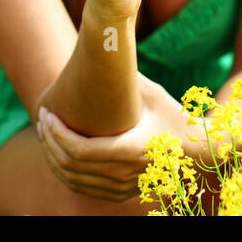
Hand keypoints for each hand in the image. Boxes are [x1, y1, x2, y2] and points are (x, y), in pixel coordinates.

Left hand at [35, 74, 198, 203]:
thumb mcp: (153, 94)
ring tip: (46, 135)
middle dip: (49, 143)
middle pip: (71, 166)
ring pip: (74, 180)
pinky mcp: (122, 192)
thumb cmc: (176, 118)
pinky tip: (59, 155)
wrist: (199, 152)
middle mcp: (124, 173)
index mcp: (130, 149)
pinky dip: (67, 173)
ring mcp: (123, 186)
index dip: (57, 134)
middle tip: (42, 120)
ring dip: (53, 158)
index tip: (46, 114)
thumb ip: (128, 77)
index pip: (79, 150)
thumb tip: (104, 49)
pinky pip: (85, 188)